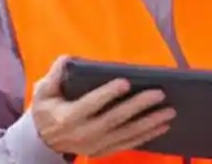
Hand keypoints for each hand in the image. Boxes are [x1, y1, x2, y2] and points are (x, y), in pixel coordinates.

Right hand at [30, 56, 175, 156]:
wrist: (43, 142)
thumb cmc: (47, 109)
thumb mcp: (43, 91)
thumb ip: (54, 75)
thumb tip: (68, 59)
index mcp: (68, 117)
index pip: (91, 104)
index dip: (108, 93)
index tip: (126, 81)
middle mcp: (84, 134)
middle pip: (115, 119)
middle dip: (138, 107)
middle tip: (159, 94)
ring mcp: (96, 145)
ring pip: (126, 134)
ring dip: (149, 123)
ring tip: (169, 111)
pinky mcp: (104, 151)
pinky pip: (129, 144)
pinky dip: (147, 136)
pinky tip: (162, 126)